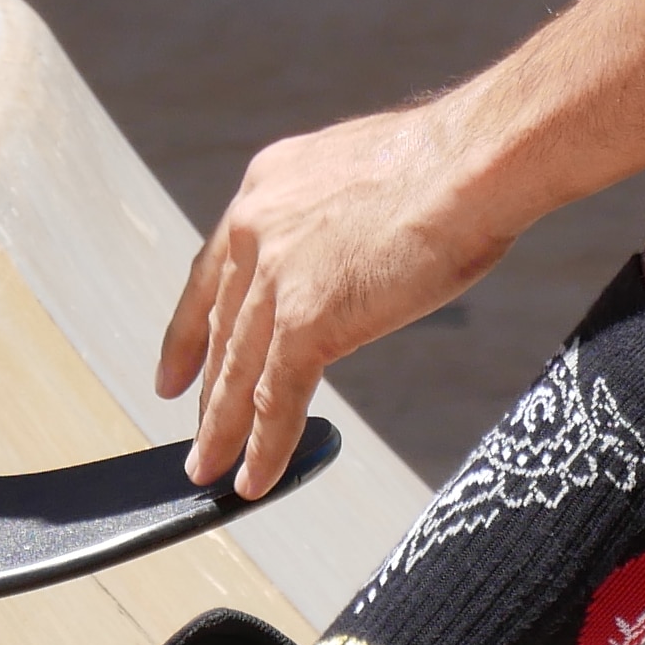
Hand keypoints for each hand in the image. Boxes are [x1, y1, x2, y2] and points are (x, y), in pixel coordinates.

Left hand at [160, 99, 517, 498]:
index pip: (213, 270)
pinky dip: (264, 446)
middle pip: (222, 326)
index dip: (189, 330)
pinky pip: (275, 397)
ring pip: (237, 369)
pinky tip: (255, 480)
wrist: (472, 164)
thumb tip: (344, 255)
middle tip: (198, 438)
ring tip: (210, 472)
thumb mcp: (361, 179)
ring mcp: (277, 273)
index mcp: (269, 185)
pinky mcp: (307, 318)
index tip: (172, 374)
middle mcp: (258, 224)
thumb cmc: (450, 166)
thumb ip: (333, 220)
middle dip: (207, 389)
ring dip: (222, 430)